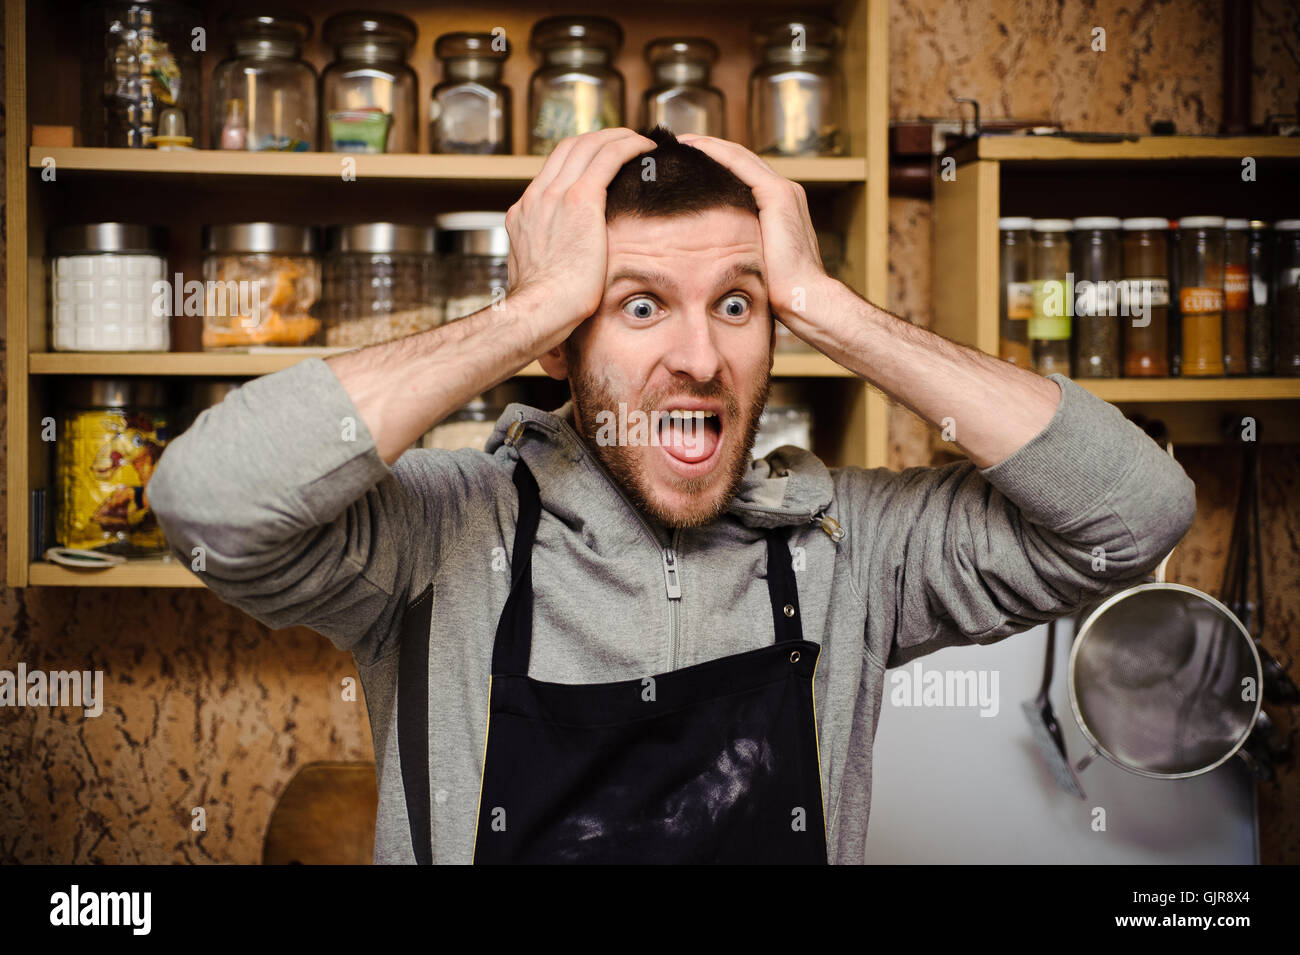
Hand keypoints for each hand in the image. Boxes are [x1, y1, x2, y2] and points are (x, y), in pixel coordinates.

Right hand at [505, 128, 657, 348]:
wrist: (539, 312)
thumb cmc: (545, 309)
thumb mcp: (541, 277)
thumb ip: (551, 261)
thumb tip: (566, 268)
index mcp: (524, 214)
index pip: (553, 170)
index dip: (581, 159)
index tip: (601, 164)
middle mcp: (536, 198)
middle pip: (569, 148)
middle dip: (600, 140)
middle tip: (626, 143)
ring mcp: (555, 196)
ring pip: (589, 145)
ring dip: (617, 137)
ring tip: (640, 142)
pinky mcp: (580, 201)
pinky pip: (608, 157)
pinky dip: (628, 146)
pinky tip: (646, 149)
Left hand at [675, 134, 831, 329]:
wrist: (804, 299)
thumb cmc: (777, 292)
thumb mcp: (751, 261)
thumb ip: (736, 247)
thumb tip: (705, 254)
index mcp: (779, 206)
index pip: (742, 174)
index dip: (714, 163)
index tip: (686, 161)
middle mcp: (784, 192)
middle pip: (740, 159)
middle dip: (709, 149)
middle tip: (678, 144)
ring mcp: (783, 192)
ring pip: (739, 156)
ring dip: (708, 146)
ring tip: (680, 141)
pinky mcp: (778, 195)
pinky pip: (741, 164)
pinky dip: (716, 153)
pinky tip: (693, 148)